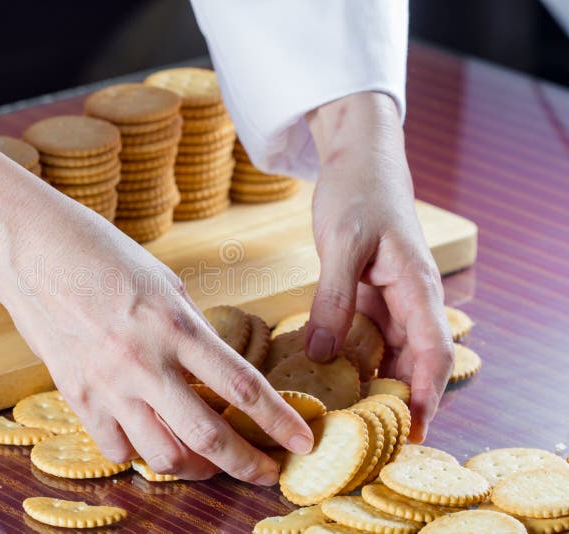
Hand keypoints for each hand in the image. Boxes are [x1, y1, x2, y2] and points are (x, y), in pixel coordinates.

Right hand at [0, 127, 312, 483]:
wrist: (30, 250)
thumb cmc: (101, 252)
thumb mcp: (162, 282)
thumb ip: (190, 329)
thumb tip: (211, 367)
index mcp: (175, 326)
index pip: (242, 387)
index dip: (279, 421)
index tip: (303, 441)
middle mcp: (145, 363)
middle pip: (208, 436)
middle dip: (246, 464)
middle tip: (267, 473)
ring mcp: (108, 385)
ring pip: (163, 455)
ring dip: (197, 469)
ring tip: (213, 466)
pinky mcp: (76, 395)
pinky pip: (116, 447)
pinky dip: (141, 456)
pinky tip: (151, 446)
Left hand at [304, 93, 453, 441]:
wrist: (358, 160)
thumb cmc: (358, 193)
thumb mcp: (342, 243)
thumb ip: (334, 298)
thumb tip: (320, 354)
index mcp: (417, 288)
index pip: (433, 354)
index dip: (427, 396)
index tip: (414, 432)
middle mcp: (411, 300)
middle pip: (415, 363)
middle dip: (401, 402)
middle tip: (373, 442)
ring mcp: (392, 298)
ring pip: (391, 354)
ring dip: (377, 385)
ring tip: (350, 420)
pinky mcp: (371, 294)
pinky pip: (369, 337)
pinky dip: (357, 360)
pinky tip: (333, 379)